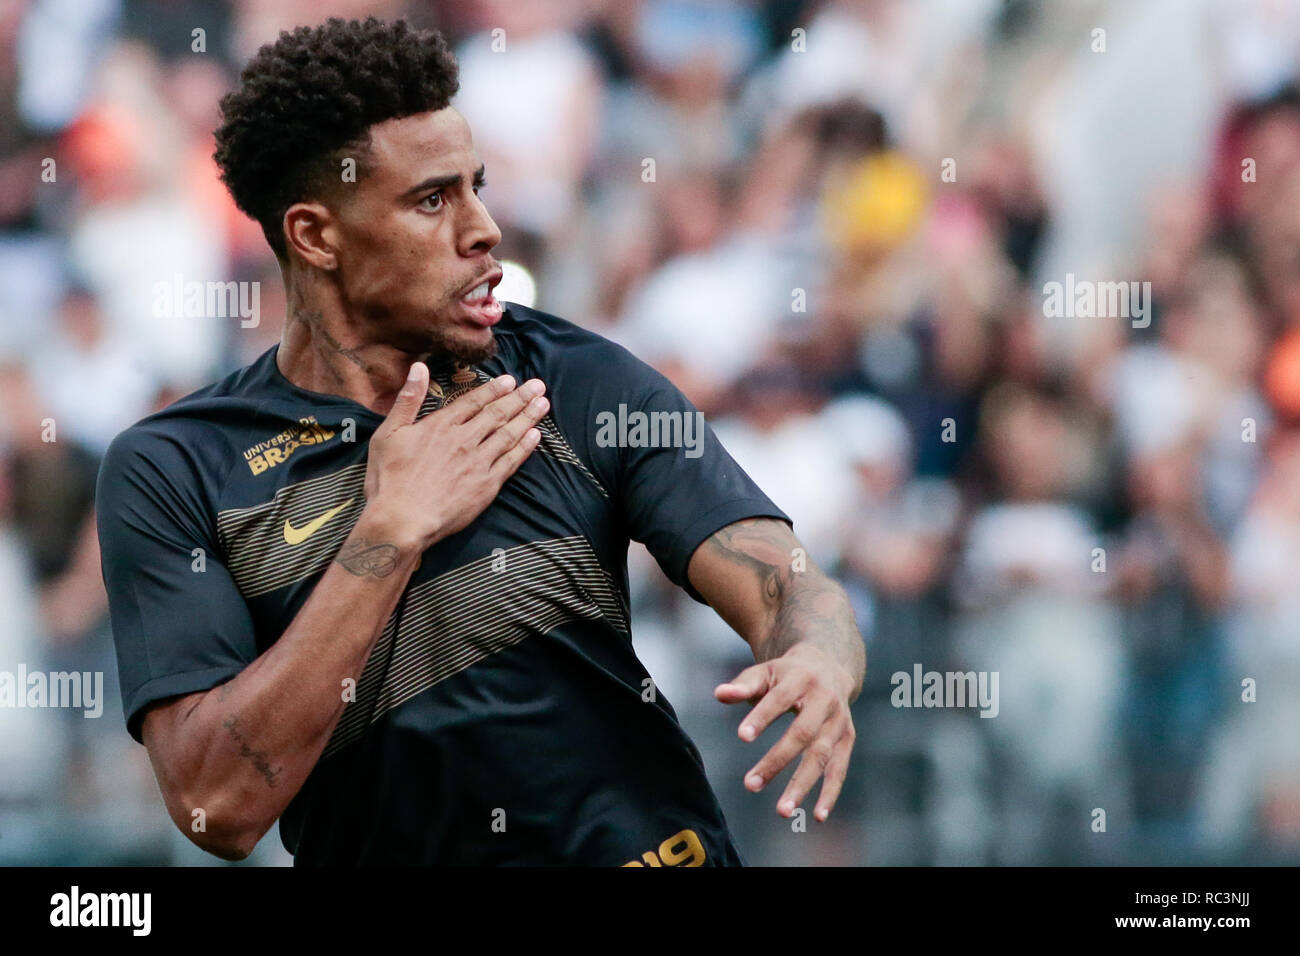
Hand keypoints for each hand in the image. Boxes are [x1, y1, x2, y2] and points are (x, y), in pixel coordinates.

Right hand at [363, 362, 547, 549]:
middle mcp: (464, 440)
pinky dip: (525, 447)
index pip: (474, 402)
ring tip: (543, 404)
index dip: (494, 389)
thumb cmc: (389, 479)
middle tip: (538, 385)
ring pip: (509, 434)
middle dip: (519, 398)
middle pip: (497, 414)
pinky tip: (536, 436)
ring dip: (528, 417)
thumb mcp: (388, 433)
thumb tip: (419, 367)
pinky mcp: (487, 486)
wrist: (403, 520)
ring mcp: (478, 463)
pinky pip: (511, 462)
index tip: (510, 380)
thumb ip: (408, 399)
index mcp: (440, 426)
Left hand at [714, 642, 855, 821]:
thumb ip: (743, 685)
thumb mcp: (765, 672)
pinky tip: (817, 815)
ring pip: (822, 756)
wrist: (828, 666)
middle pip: (802, 733)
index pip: (780, 699)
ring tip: (782, 811)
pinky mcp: (847, 739)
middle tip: (750, 785)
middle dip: (776, 761)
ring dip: (802, 785)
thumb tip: (719, 694)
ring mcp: (839, 721)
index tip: (742, 736)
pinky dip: (830, 793)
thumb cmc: (786, 675)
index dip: (762, 717)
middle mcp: (825, 700)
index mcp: (802, 678)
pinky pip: (839, 769)